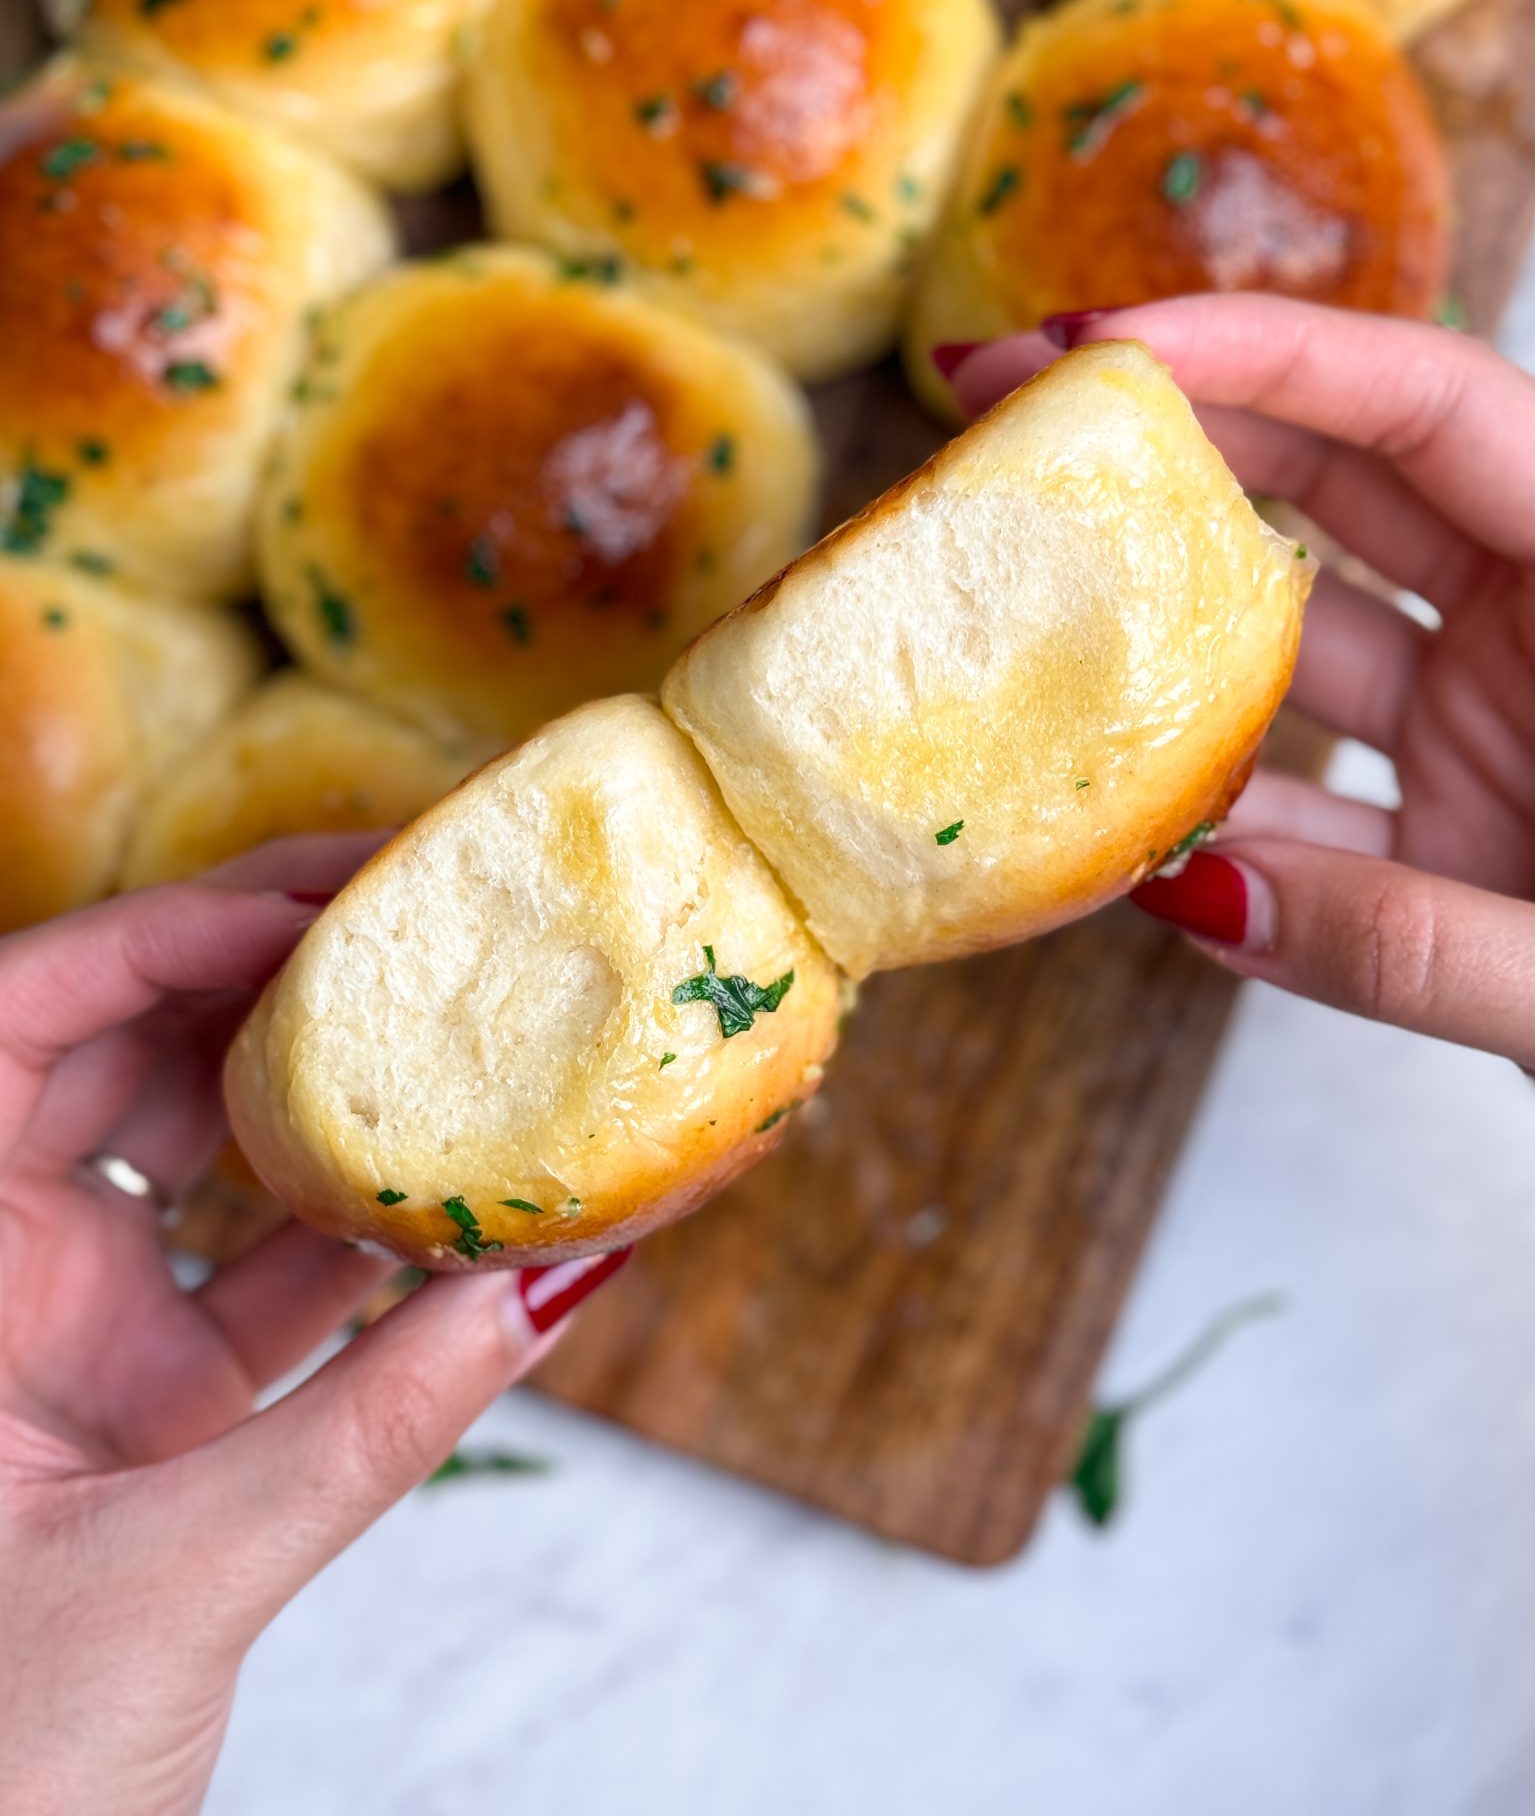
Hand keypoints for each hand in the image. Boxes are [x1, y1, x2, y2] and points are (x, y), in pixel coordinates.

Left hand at [0, 837, 626, 1815]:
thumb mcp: (176, 1580)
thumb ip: (378, 1428)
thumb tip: (549, 1282)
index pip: (21, 1019)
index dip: (166, 930)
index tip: (320, 887)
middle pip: (129, 1061)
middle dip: (275, 984)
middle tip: (425, 926)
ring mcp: (70, 1344)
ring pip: (208, 1171)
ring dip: (337, 1117)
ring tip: (469, 1046)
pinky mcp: (144, 1414)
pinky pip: (264, 1294)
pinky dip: (363, 1257)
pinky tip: (471, 1220)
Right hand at [947, 295, 1534, 1064]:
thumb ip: (1417, 945)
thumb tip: (1198, 898)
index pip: (1423, 407)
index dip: (1255, 354)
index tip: (1088, 353)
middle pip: (1337, 478)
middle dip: (1167, 442)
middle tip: (996, 420)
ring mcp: (1496, 717)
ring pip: (1301, 629)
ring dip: (1165, 629)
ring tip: (1017, 615)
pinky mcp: (1459, 816)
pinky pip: (1312, 785)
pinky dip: (1215, 806)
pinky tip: (1113, 828)